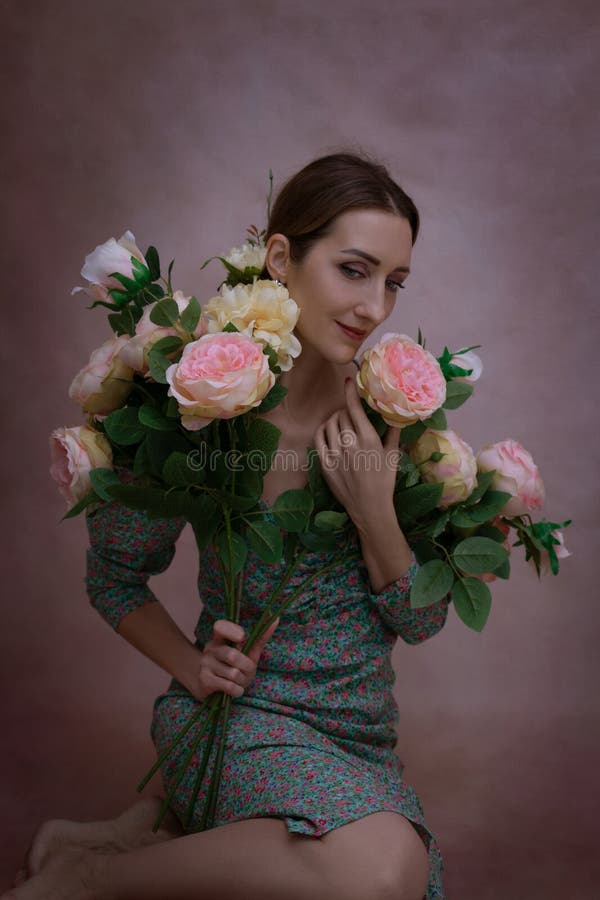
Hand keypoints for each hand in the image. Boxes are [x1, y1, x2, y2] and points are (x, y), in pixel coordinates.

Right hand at [184, 617, 279, 701]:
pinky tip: (234, 689)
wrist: (211, 687)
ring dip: (242, 681)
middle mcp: (210, 648)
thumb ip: (260, 638)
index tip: (242, 638)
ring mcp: (206, 664)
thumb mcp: (248, 653)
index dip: (232, 630)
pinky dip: (237, 690)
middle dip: (247, 667)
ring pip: (233, 674)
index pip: (221, 627)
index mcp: (220, 638)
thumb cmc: (233, 667)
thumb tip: (276, 618)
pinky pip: (229, 686)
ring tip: (238, 681)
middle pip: (233, 656)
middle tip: (246, 672)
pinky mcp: (205, 680)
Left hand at [314, 377, 400, 527]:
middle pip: (342, 415)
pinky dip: (322, 430)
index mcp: (368, 439)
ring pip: (329, 424)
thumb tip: (399, 415)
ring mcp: (336, 454)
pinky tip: (328, 431)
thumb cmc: (384, 481)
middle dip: (345, 409)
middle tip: (350, 412)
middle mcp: (350, 444)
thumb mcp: (392, 455)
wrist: (370, 508)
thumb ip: (393, 432)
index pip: (355, 408)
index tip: (347, 381)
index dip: (350, 392)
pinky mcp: (325, 464)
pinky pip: (319, 439)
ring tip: (340, 421)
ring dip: (334, 418)